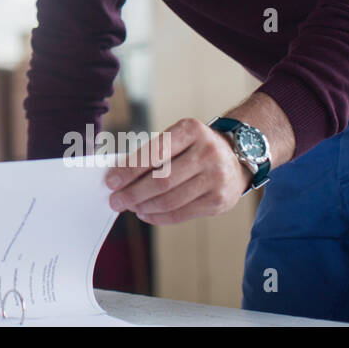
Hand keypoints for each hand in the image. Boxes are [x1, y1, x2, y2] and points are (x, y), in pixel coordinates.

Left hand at [103, 118, 249, 224]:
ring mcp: (216, 178)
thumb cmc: (194, 147)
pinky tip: (145, 213)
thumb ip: (152, 154)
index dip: (129, 169)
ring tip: (129, 207)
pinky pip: (182, 213)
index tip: (111, 181)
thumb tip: (119, 177)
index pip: (154, 153)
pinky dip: (158, 217)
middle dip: (133, 193)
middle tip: (115, 201)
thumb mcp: (177, 138)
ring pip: (170, 200)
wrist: (237, 155)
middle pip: (161, 180)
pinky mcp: (220, 201)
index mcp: (191, 130)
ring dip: (144, 207)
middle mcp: (207, 153)